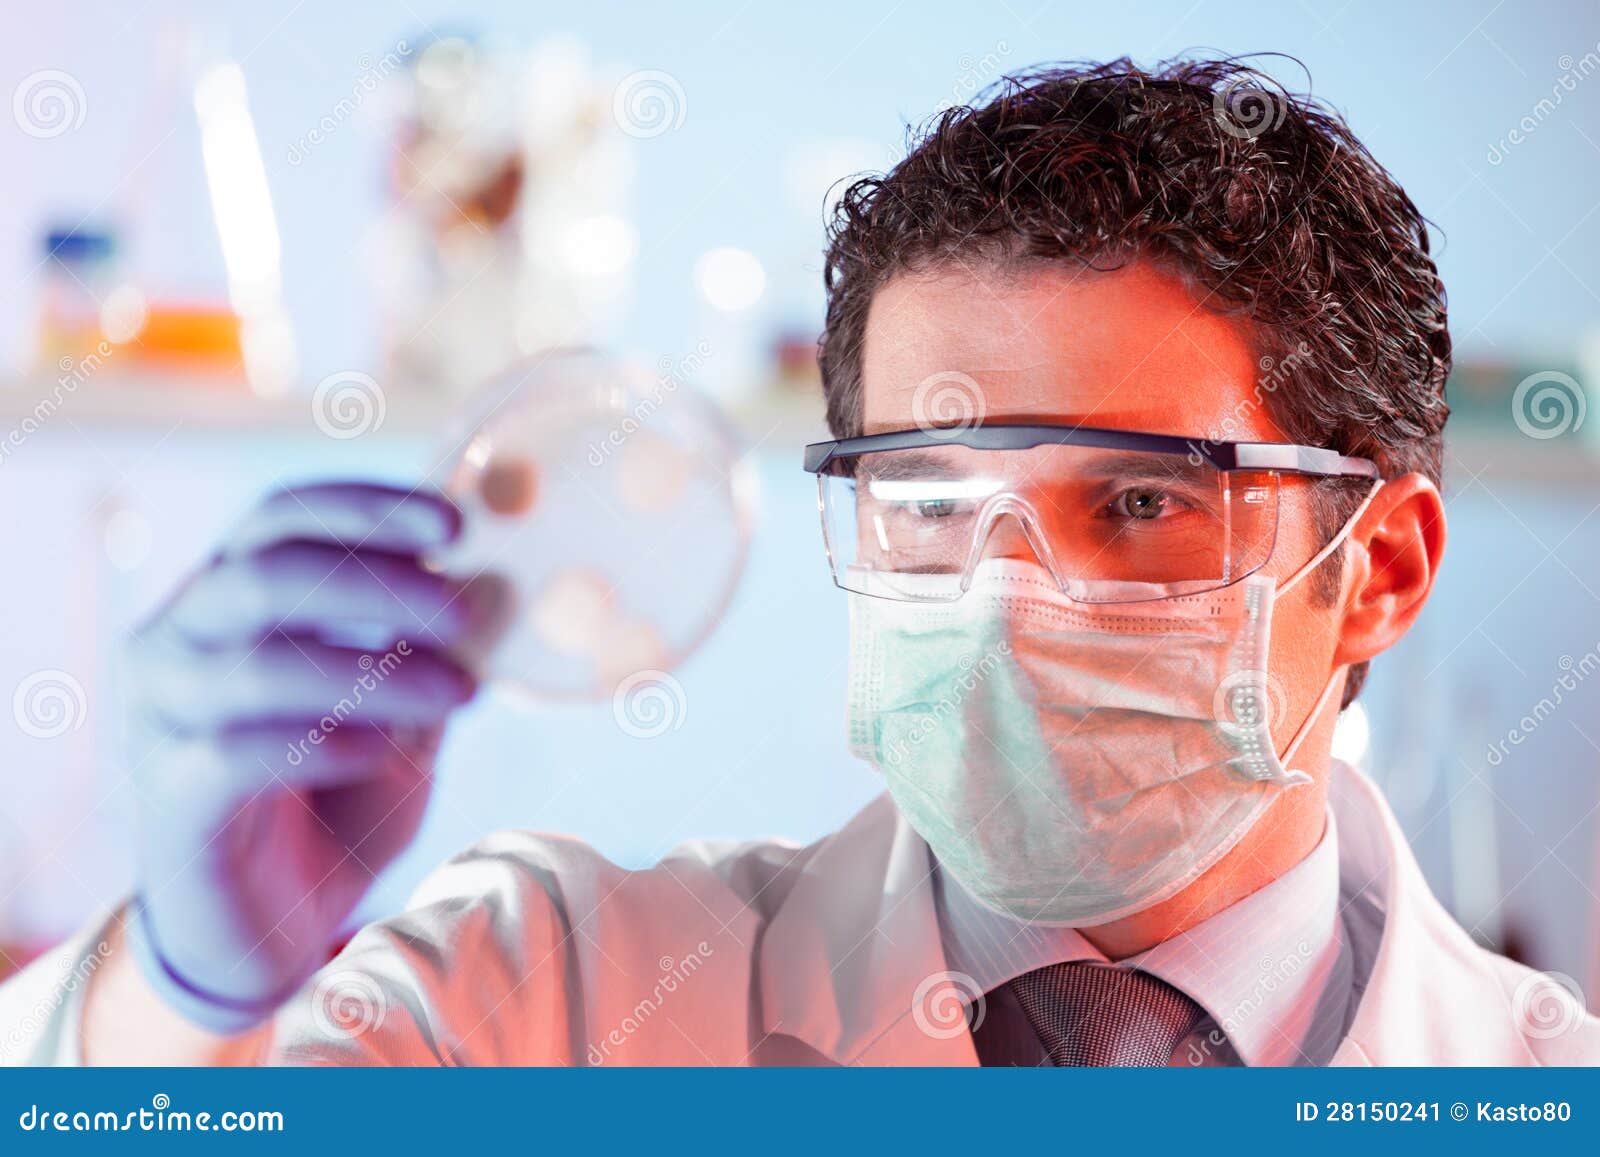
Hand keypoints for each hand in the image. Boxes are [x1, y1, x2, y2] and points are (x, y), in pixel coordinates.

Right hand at [123, 481, 489, 1031]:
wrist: (271, 926)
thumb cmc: (334, 802)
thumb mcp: (403, 717)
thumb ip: (434, 655)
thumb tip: (497, 587)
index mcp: (225, 597)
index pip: (281, 517)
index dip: (365, 507)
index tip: (455, 524)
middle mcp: (177, 641)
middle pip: (266, 574)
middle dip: (378, 582)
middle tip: (463, 610)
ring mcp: (161, 718)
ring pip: (258, 664)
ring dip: (373, 672)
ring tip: (459, 691)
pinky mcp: (171, 798)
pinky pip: (237, 753)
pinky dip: (322, 742)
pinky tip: (384, 750)